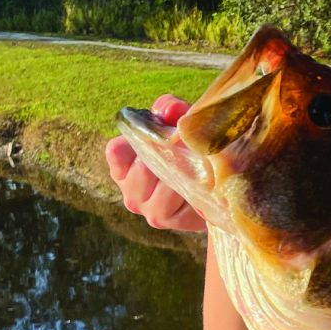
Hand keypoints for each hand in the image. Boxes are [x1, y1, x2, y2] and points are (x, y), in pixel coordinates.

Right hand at [105, 95, 205, 231]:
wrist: (214, 189)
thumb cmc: (186, 151)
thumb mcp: (175, 124)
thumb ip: (169, 110)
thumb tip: (171, 108)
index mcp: (123, 168)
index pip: (116, 152)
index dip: (139, 139)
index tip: (160, 131)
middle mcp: (131, 193)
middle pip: (143, 169)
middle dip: (168, 154)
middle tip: (188, 145)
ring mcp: (150, 211)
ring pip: (164, 185)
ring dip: (184, 170)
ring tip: (198, 162)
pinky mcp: (172, 221)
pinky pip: (182, 198)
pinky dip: (194, 185)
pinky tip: (203, 181)